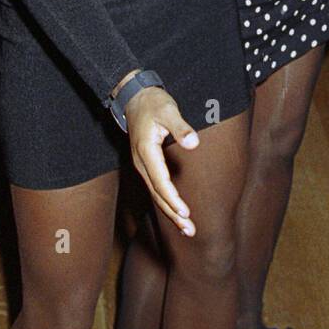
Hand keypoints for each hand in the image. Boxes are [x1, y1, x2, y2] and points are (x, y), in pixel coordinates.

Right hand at [125, 86, 199, 234]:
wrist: (134, 98)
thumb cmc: (153, 103)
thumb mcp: (168, 110)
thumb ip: (181, 127)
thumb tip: (194, 143)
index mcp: (146, 151)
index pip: (160, 181)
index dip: (172, 198)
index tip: (185, 211)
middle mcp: (141, 163)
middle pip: (157, 194)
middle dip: (173, 214)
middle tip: (190, 230)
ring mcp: (142, 166)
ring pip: (156, 195)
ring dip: (170, 213)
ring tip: (187, 229)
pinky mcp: (146, 166)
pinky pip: (156, 189)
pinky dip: (166, 203)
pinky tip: (177, 213)